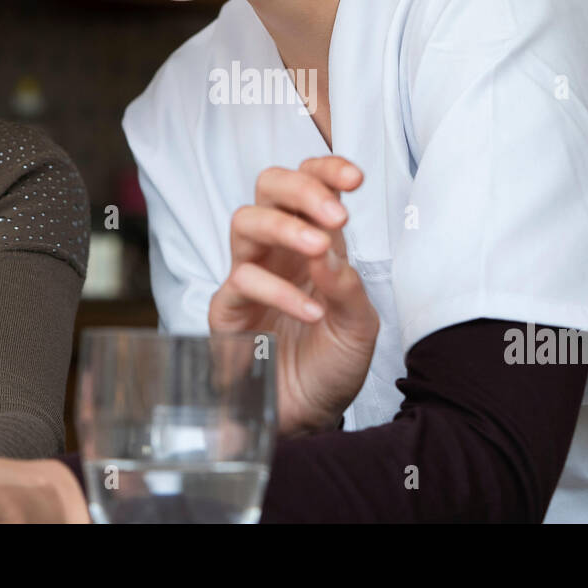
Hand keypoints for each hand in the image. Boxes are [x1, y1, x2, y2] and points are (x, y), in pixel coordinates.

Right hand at [209, 157, 378, 435]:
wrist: (310, 417)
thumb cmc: (332, 363)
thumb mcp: (358, 325)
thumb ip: (347, 285)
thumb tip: (327, 247)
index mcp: (314, 242)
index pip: (309, 185)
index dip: (325, 170)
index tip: (354, 178)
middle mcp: (279, 251)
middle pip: (268, 187)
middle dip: (301, 188)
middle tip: (335, 214)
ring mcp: (249, 276)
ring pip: (245, 221)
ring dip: (284, 227)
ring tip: (319, 248)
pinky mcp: (228, 309)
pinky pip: (241, 280)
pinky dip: (279, 290)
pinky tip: (312, 311)